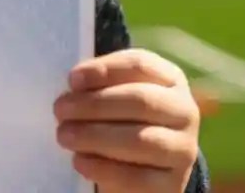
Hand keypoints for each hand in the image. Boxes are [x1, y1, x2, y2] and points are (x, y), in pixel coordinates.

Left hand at [54, 49, 199, 192]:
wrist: (147, 166)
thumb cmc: (123, 118)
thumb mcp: (116, 94)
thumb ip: (99, 85)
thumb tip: (75, 85)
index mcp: (170, 79)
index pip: (140, 65)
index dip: (104, 70)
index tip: (72, 79)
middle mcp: (184, 111)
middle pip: (141, 101)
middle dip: (95, 104)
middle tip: (60, 110)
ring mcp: (183, 150)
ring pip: (141, 140)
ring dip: (95, 136)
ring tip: (64, 135)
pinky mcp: (171, 185)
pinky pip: (136, 178)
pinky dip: (102, 169)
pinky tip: (79, 161)